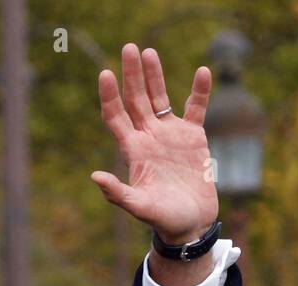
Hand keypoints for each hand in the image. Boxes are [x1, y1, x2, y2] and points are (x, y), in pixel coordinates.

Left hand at [91, 44, 217, 244]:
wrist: (191, 224)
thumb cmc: (163, 219)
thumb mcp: (139, 207)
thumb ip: (118, 193)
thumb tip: (94, 176)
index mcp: (133, 150)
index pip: (116, 116)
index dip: (109, 96)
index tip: (105, 73)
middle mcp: (148, 137)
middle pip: (135, 99)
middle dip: (131, 75)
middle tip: (128, 48)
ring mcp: (170, 135)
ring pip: (160, 98)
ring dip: (155, 75)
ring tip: (148, 51)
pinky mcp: (193, 137)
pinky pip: (196, 108)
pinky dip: (200, 91)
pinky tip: (202, 72)